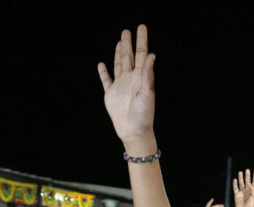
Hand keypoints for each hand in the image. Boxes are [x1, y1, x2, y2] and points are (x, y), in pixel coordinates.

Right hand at [97, 25, 155, 146]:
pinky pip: (106, 81)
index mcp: (141, 78)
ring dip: (118, 53)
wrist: (134, 132)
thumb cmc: (144, 115)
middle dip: (128, 43)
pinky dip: (103, 73)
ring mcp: (120, 86)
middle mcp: (131, 79)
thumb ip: (148, 75)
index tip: (141, 28)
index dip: (141, 41)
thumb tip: (152, 56)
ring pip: (118, 65)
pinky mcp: (110, 95)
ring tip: (119, 42)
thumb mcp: (147, 94)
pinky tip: (101, 64)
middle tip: (127, 31)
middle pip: (129, 57)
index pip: (142, 55)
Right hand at [233, 169, 253, 206]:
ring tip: (240, 172)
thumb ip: (252, 189)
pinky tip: (235, 179)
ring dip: (241, 178)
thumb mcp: (253, 197)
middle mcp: (247, 191)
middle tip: (247, 170)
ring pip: (241, 183)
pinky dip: (235, 184)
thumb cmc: (250, 205)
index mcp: (253, 191)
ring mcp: (242, 192)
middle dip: (247, 175)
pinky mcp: (237, 195)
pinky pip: (235, 188)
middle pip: (248, 181)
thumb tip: (249, 182)